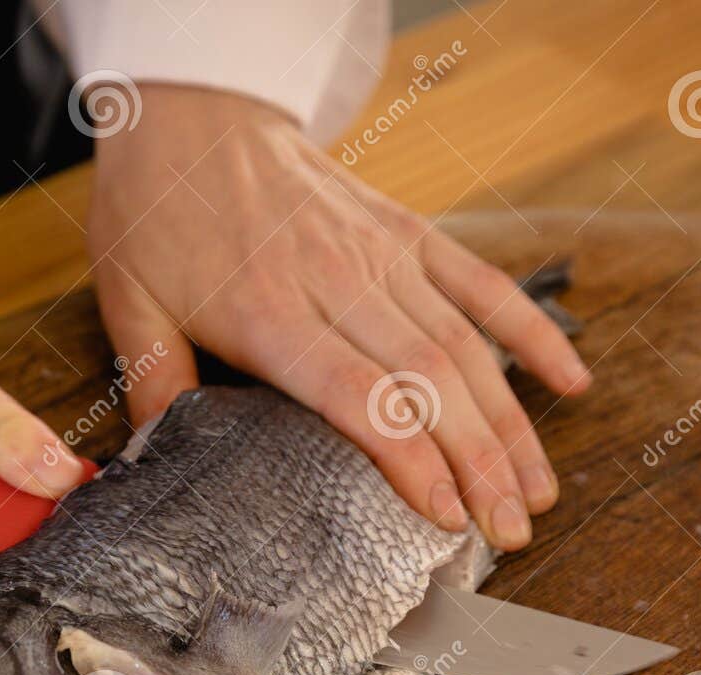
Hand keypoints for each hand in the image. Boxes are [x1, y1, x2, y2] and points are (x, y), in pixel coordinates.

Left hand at [87, 84, 590, 550]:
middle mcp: (339, 282)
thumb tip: (162, 460)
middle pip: (428, 381)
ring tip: (538, 493)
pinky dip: (532, 332)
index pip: (357, 395)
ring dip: (510, 424)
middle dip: (478, 465)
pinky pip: (484, 284)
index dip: (411, 459)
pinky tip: (571, 382)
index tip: (447, 517)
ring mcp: (383, 253)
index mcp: (268, 311)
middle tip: (507, 535)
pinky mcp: (409, 232)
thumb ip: (156, 383)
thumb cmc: (160, 214)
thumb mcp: (129, 301)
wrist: (195, 113)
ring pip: (466, 346)